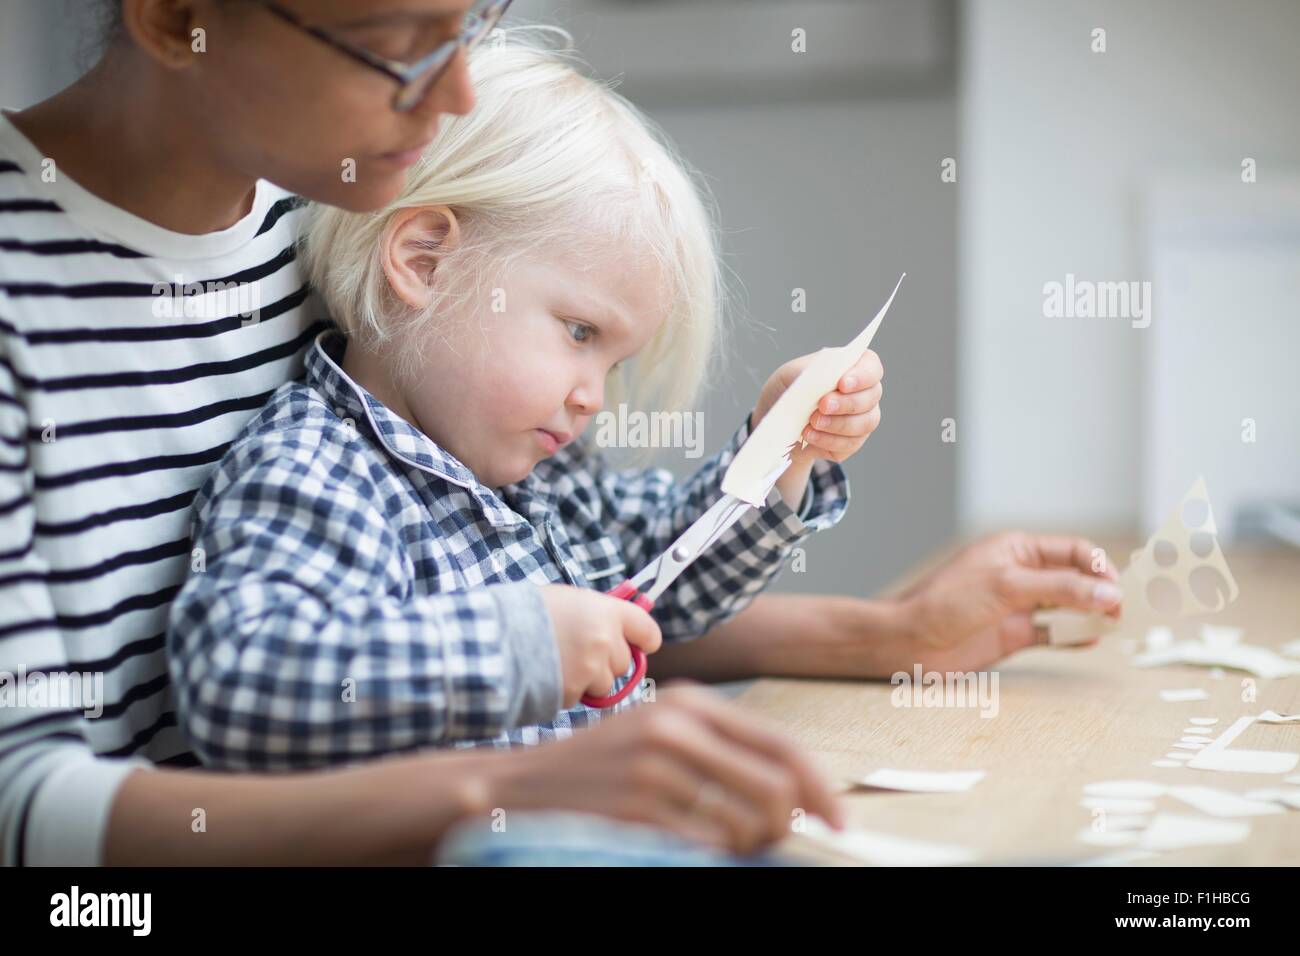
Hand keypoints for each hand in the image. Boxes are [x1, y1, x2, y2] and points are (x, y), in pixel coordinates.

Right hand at [490, 685, 844, 853]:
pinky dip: (712, 854)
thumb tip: (796, 791)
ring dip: (748, 845)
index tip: (838, 818)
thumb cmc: (601, 766)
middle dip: (786, 825)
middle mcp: (677, 727)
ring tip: (723, 842)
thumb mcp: (662, 734)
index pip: (781, 743)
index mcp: (690, 703)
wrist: (521, 785)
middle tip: (771, 840)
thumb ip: (723, 749)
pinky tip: (688, 845)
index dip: (819, 786)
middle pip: (776, 787)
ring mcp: (657, 767)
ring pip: (747, 822)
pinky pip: (708, 845)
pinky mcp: (639, 806)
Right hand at [540, 584, 662, 705]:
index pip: (648, 630)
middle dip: (607, 660)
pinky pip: (580, 696)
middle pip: (624, 661)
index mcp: (607, 613)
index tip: (641, 643)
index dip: (645, 639)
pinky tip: (549, 673)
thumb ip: (598, 614)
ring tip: (560, 660)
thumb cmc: (530, 611)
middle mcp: (605, 642)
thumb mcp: (570, 600)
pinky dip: (568, 689)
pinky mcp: (573, 693)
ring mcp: (590, 670)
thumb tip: (617, 626)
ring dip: (589, 678)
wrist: (496, 635)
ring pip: (605, 683)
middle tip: (581, 649)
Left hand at [752, 349, 882, 508]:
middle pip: (871, 397)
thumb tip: (824, 380)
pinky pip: (850, 443)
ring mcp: (862, 418)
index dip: (862, 376)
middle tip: (822, 406)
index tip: (842, 384)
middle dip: (846, 403)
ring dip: (837, 424)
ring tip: (812, 422)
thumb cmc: (791, 389)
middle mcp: (865, 392)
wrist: (779, 421)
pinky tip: (810, 435)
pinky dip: (828, 440)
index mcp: (854, 367)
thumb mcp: (793, 374)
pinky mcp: (853, 441)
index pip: (871, 368)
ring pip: (865, 422)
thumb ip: (811, 373)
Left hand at [891, 532, 1122, 670]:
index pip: (1073, 550)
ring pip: (1068, 606)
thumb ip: (1060, 589)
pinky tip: (1090, 639)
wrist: (907, 641)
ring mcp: (1017, 605)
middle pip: (1075, 578)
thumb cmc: (946, 603)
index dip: (1100, 566)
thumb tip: (1109, 592)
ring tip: (1113, 625)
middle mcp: (1020, 574)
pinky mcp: (1013, 634)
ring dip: (1091, 613)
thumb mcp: (1006, 587)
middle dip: (1101, 591)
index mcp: (1016, 549)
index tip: (1119, 588)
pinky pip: (1053, 632)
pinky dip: (1074, 635)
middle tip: (1123, 611)